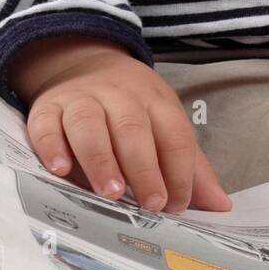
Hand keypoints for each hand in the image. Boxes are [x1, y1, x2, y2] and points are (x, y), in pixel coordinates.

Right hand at [6, 35, 232, 213]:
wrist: (82, 63)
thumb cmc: (131, 107)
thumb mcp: (165, 125)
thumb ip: (191, 167)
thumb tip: (222, 206)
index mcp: (155, 102)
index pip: (173, 133)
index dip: (178, 170)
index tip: (177, 205)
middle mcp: (118, 96)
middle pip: (132, 127)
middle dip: (144, 167)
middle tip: (150, 204)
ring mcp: (80, 100)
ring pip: (89, 124)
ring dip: (100, 158)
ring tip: (111, 192)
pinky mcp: (46, 108)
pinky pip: (47, 125)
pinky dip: (53, 147)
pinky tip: (60, 170)